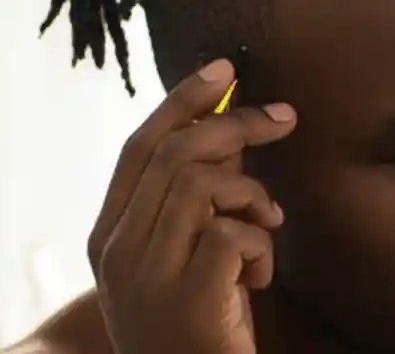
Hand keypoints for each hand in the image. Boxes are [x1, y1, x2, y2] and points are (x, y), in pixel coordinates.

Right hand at [87, 59, 296, 353]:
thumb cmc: (199, 326)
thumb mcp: (188, 255)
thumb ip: (201, 197)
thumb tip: (233, 129)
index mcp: (109, 236)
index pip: (139, 146)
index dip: (182, 100)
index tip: (224, 68)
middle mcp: (118, 251)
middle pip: (176, 152)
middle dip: (239, 123)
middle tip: (285, 118)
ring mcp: (147, 275)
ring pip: (203, 183)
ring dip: (253, 194)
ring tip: (268, 223)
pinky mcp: (186, 298)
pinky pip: (232, 232)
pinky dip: (262, 244)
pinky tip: (261, 277)